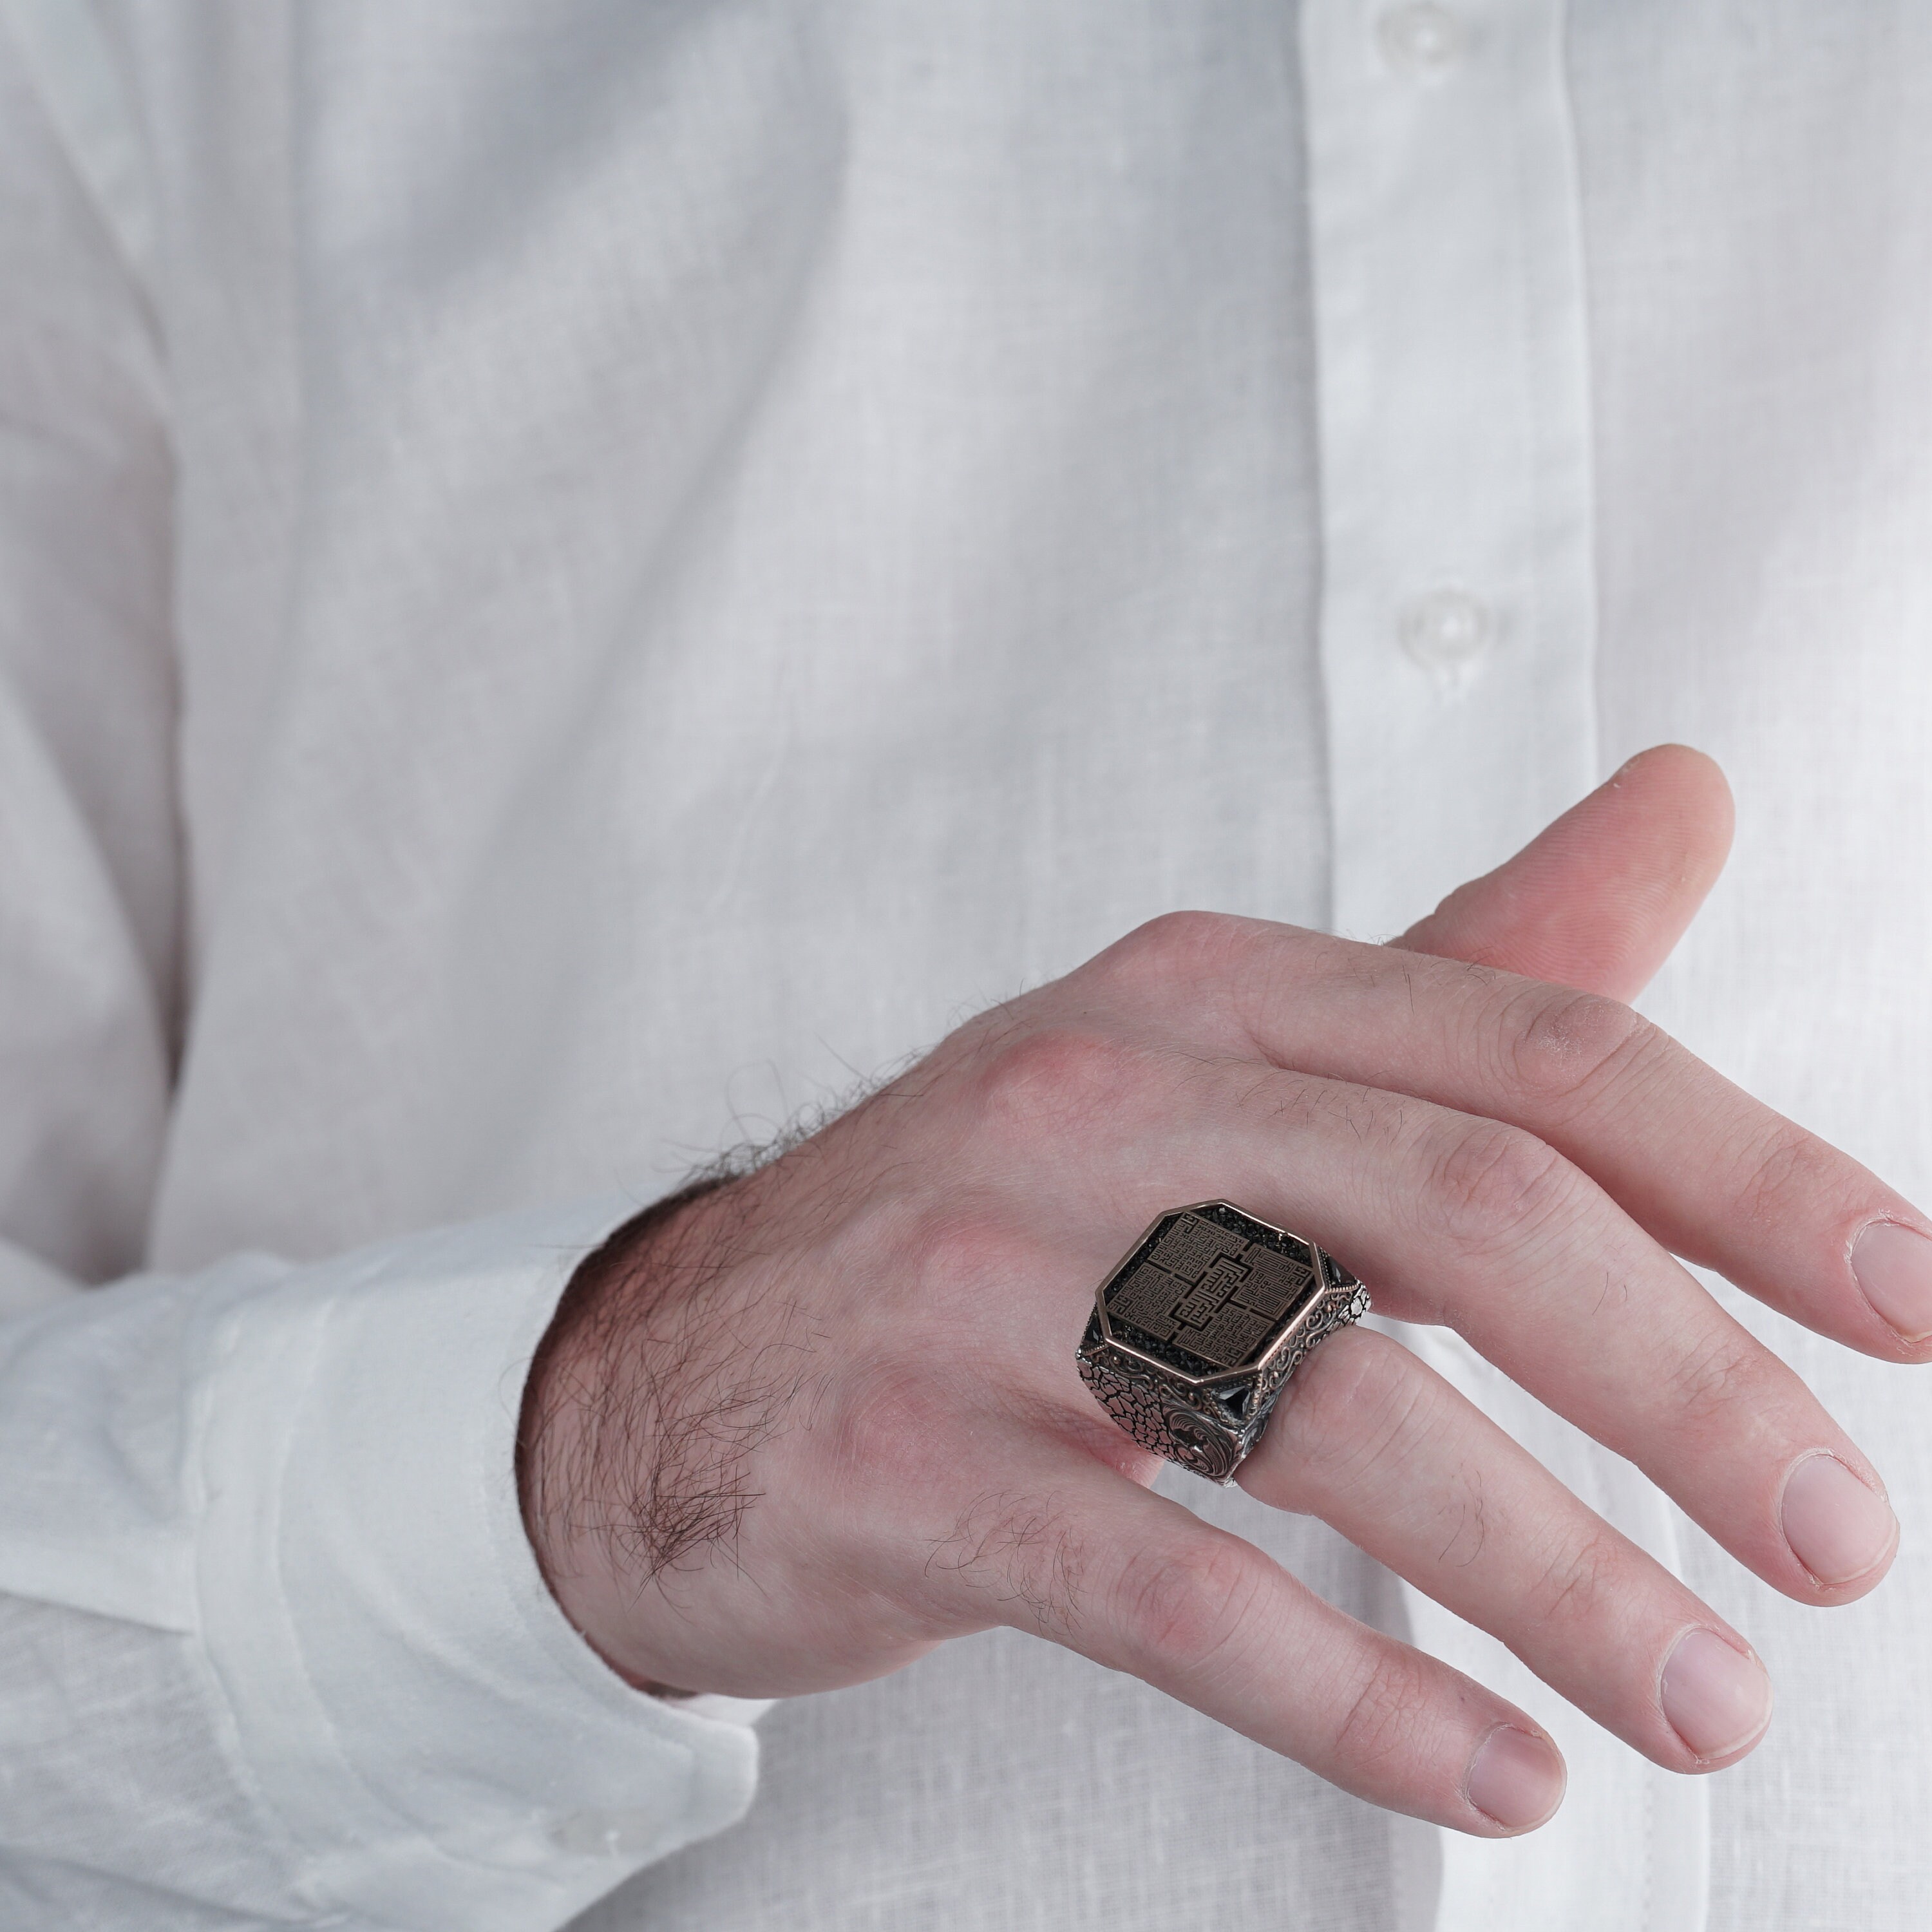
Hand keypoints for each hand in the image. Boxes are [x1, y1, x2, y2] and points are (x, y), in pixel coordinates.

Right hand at [519, 746, 1928, 1833]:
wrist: (683, 1359)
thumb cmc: (999, 1216)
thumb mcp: (1219, 1058)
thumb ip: (1460, 971)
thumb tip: (1685, 807)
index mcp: (1199, 992)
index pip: (1524, 1052)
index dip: (1745, 1175)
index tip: (1907, 1307)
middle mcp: (1097, 1104)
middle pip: (1450, 1214)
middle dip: (1681, 1385)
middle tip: (1836, 1538)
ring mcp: (982, 1280)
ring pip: (1318, 1407)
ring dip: (1553, 1570)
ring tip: (1705, 1692)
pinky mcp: (904, 1461)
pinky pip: (1165, 1583)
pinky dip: (1351, 1688)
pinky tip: (1491, 1764)